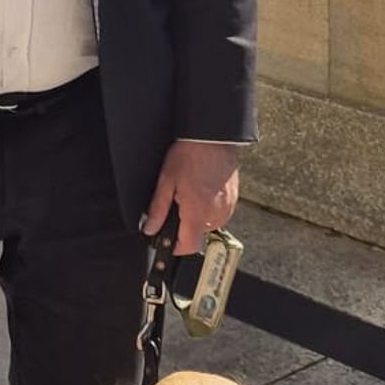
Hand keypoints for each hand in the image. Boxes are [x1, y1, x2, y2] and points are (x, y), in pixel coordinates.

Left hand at [141, 141, 240, 256]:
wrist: (212, 137)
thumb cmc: (190, 155)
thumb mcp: (166, 181)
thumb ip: (157, 210)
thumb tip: (149, 228)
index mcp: (198, 213)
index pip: (189, 247)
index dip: (176, 247)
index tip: (168, 242)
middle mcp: (216, 214)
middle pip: (198, 234)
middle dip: (185, 224)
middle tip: (177, 202)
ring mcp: (228, 206)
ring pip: (209, 224)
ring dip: (198, 215)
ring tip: (191, 192)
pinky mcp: (234, 198)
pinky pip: (219, 212)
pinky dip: (210, 207)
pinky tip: (202, 189)